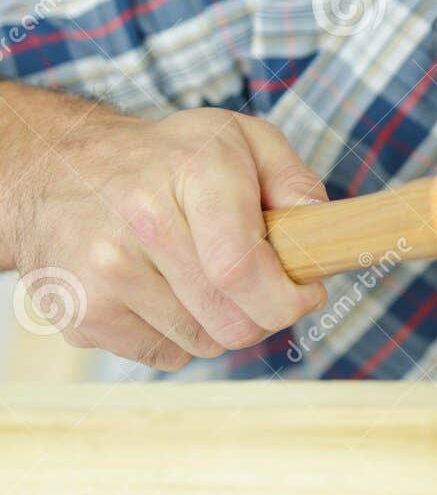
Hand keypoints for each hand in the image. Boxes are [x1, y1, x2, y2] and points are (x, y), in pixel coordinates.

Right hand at [4, 98, 328, 369]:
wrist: (57, 168)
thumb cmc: (168, 158)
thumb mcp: (240, 139)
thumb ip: (294, 179)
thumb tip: (321, 228)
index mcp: (194, 174)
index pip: (243, 270)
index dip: (289, 298)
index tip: (305, 291)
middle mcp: (142, 224)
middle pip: (233, 321)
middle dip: (264, 313)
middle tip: (260, 285)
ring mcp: (103, 273)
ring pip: (203, 343)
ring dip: (221, 323)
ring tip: (205, 278)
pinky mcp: (82, 312)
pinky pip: (163, 355)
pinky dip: (178, 334)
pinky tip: (164, 291)